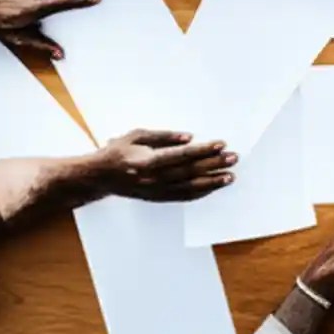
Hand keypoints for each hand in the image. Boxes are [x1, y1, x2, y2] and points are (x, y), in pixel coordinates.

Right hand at [90, 129, 235, 201]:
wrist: (99, 177)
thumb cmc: (118, 152)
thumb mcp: (136, 136)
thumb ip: (163, 136)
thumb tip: (189, 138)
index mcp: (146, 160)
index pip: (181, 155)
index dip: (202, 150)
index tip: (221, 144)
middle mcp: (153, 178)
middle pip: (190, 171)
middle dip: (214, 164)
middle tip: (233, 158)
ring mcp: (156, 191)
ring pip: (189, 187)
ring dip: (212, 182)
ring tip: (230, 176)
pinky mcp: (157, 198)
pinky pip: (183, 197)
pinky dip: (200, 192)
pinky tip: (214, 186)